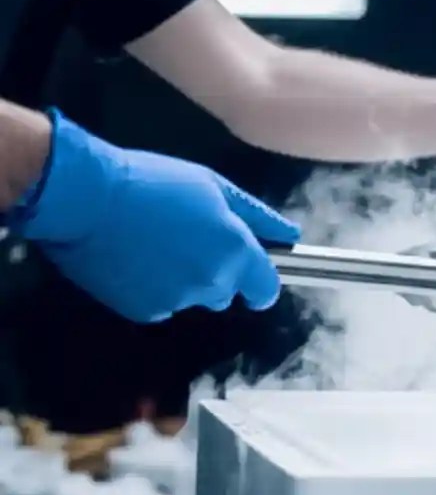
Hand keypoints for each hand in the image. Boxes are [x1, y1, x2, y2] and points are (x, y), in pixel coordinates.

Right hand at [13, 110, 299, 322]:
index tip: (253, 273)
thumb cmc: (154, 183)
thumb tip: (290, 235)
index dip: (262, 281)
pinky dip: (155, 288)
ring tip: (158, 243)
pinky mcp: (144, 311)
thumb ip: (257, 216)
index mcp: (235, 251)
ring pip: (194, 297)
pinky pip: (162, 304)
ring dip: (185, 279)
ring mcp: (178, 300)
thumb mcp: (214, 187)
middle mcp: (212, 282)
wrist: (87, 199)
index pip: (267, 288)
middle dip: (217, 272)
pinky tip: (138, 259)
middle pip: (228, 292)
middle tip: (189, 238)